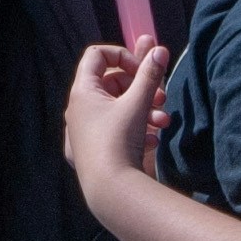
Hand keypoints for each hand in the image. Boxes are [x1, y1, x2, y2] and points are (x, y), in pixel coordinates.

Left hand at [62, 41, 170, 213]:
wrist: (110, 190)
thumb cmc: (120, 140)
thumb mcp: (139, 103)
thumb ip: (150, 74)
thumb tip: (159, 49)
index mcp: (83, 91)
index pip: (97, 55)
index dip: (123, 56)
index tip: (142, 70)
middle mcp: (77, 109)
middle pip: (110, 83)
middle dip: (141, 88)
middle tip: (161, 98)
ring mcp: (81, 132)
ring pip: (115, 109)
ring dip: (143, 110)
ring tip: (163, 122)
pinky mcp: (89, 152)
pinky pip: (112, 131)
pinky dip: (133, 130)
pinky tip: (151, 142)